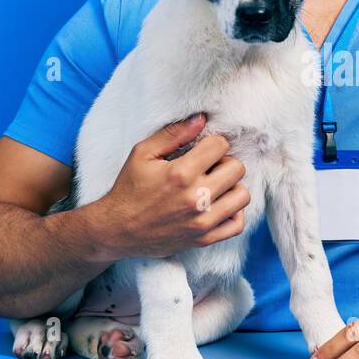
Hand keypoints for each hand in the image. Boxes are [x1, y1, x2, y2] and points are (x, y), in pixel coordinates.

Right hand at [82, 113, 250, 260]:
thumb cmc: (129, 189)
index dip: (212, 143)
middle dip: (224, 162)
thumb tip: (202, 119)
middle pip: (237, 168)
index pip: (221, 145)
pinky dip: (233, 213)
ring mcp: (202, 221)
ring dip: (231, 187)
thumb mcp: (142, 154)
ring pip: (242, 195)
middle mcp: (196, 198)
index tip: (202, 150)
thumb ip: (174, 134)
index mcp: (181, 173)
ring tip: (214, 186)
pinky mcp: (204, 239)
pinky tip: (218, 206)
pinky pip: (237, 224)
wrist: (116, 230)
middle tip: (209, 167)